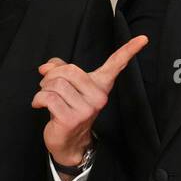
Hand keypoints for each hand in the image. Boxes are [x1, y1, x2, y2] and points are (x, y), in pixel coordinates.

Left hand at [32, 36, 147, 168]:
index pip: (116, 65)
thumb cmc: (68, 109)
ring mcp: (86, 109)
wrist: (68, 141)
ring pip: (56, 84)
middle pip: (69, 71)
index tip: (143, 38)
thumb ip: (58, 69)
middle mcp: (99, 96)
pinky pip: (49, 98)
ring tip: (45, 96)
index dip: (129, 50)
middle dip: (51, 76)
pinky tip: (39, 105)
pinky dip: (38, 99)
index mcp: (100, 86)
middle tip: (47, 85)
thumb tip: (45, 67)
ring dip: (44, 88)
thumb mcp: (68, 86)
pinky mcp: (71, 119)